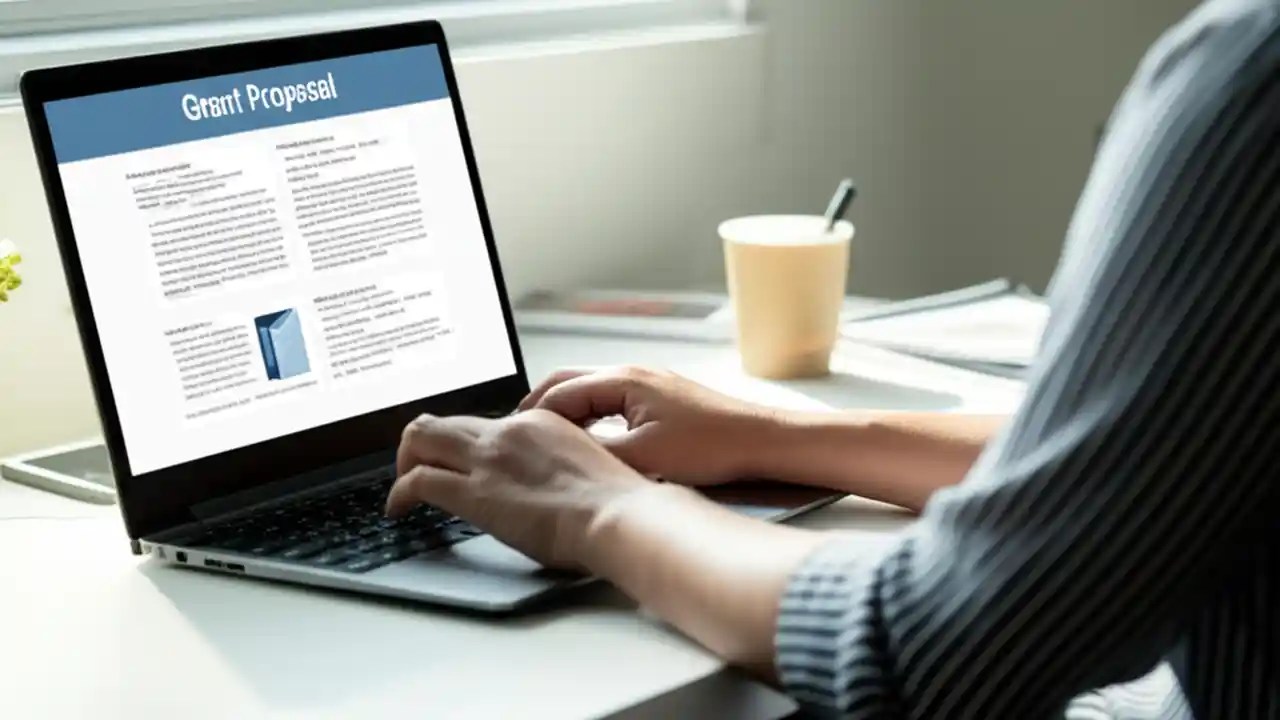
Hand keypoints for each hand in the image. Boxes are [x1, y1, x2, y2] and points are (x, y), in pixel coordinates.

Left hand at [386, 409, 650, 568]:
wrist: (618, 515)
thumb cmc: (614, 503)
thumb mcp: (585, 464)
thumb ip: (555, 463)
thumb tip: (542, 480)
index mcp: (538, 422)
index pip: (483, 424)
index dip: (462, 444)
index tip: (459, 462)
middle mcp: (508, 431)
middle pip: (443, 422)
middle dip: (420, 446)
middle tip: (415, 469)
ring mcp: (488, 458)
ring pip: (421, 438)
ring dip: (404, 462)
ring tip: (402, 487)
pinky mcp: (474, 491)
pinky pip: (418, 481)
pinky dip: (400, 493)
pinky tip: (399, 509)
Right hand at [519, 366, 781, 485]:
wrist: (761, 442)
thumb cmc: (713, 446)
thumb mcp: (645, 458)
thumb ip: (598, 454)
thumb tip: (561, 458)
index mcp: (623, 380)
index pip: (560, 394)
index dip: (532, 418)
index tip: (512, 439)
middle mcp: (633, 374)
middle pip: (569, 383)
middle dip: (540, 406)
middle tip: (516, 432)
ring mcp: (649, 385)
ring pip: (591, 391)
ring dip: (565, 411)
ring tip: (546, 439)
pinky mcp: (662, 400)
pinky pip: (612, 401)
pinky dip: (590, 416)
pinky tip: (589, 440)